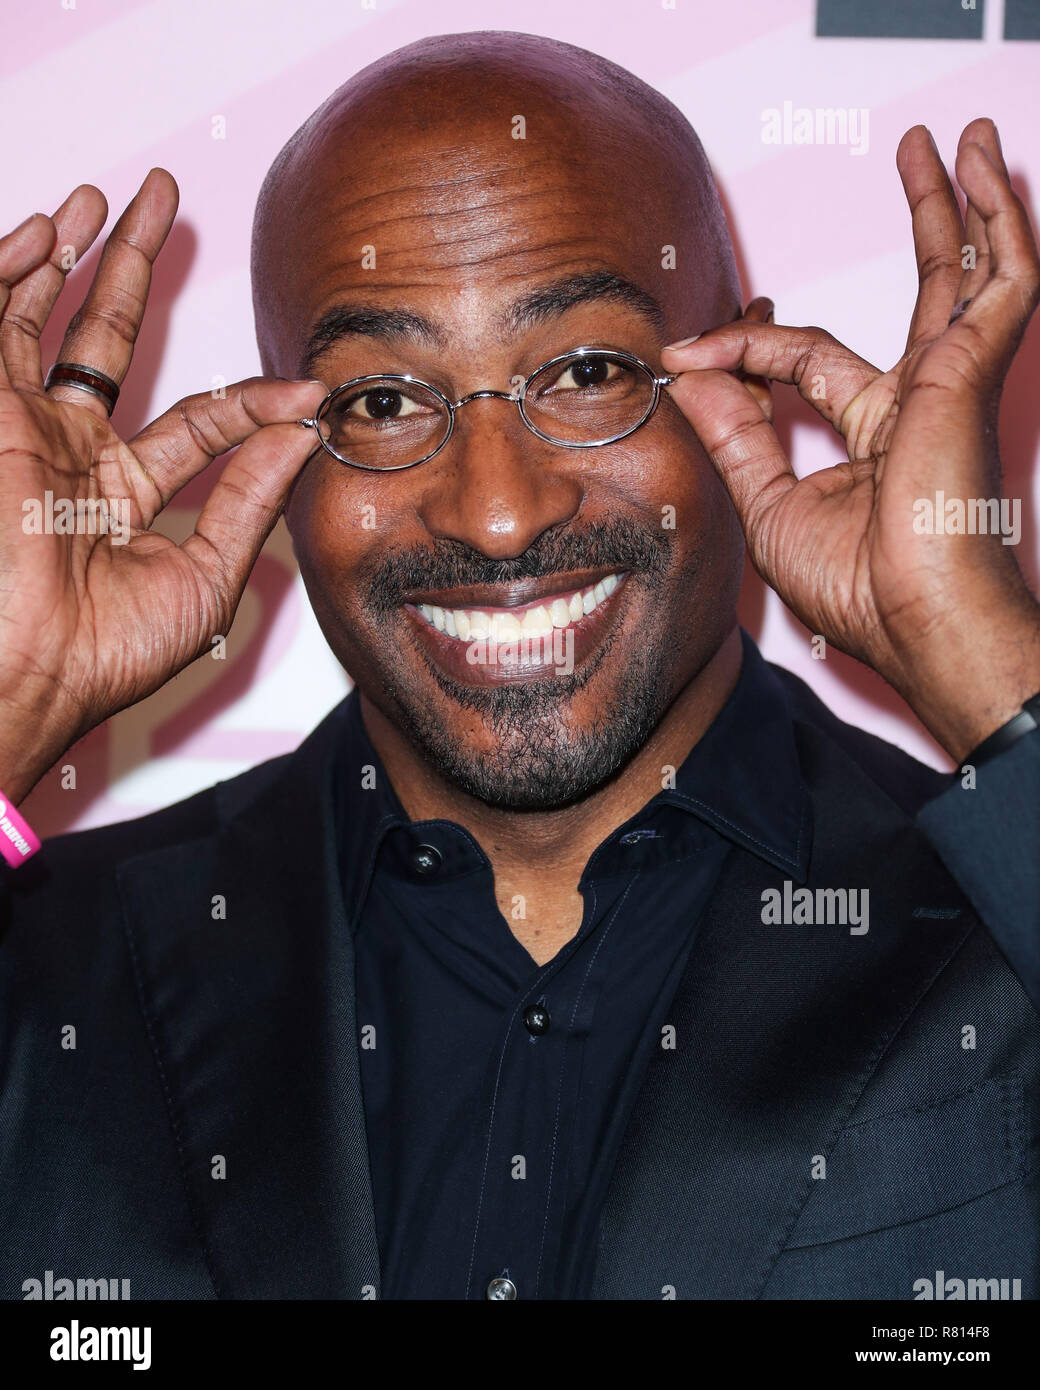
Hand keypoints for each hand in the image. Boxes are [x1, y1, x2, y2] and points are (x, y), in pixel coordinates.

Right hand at [0, 171, 325, 799]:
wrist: (30, 672)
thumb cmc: (105, 651)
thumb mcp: (203, 574)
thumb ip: (247, 499)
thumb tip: (301, 435)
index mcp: (123, 491)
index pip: (198, 420)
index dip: (253, 402)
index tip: (310, 391)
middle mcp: (72, 450)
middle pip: (106, 339)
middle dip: (133, 268)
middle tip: (162, 201)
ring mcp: (23, 426)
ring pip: (45, 318)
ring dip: (73, 254)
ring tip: (109, 200)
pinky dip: (16, 274)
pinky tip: (53, 230)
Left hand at [661, 120, 1039, 760]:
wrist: (914, 620)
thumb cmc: (858, 588)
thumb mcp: (768, 506)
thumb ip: (734, 435)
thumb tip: (689, 375)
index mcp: (875, 432)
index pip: (805, 359)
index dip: (744, 344)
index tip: (687, 349)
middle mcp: (920, 398)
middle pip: (916, 291)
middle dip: (912, 226)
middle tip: (908, 158)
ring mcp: (950, 381)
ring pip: (961, 272)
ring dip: (956, 203)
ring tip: (950, 141)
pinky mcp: (973, 369)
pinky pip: (999, 281)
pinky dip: (995, 225)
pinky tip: (982, 172)